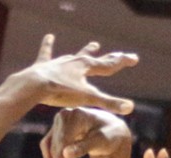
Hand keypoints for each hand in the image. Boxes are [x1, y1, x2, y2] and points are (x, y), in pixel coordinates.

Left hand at [13, 35, 136, 113]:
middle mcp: (75, 61)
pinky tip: (49, 36)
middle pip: (96, 59)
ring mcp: (60, 62)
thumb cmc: (61, 92)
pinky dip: (48, 44)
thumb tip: (130, 107)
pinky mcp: (44, 65)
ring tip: (94, 44)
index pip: (109, 65)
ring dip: (86, 51)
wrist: (36, 85)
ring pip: (76, 55)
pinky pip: (47, 52)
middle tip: (120, 55)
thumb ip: (108, 103)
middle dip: (110, 58)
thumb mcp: (87, 98)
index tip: (134, 58)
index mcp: (87, 67)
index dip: (122, 62)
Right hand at [41, 107, 132, 157]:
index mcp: (76, 114)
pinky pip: (49, 148)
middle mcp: (64, 115)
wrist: (112, 131)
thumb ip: (83, 147)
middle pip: (56, 144)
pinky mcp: (56, 131)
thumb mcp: (100, 141)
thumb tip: (66, 154)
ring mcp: (59, 123)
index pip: (63, 138)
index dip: (58, 156)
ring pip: (51, 148)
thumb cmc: (109, 135)